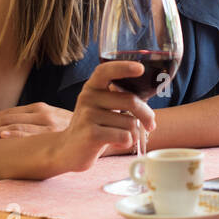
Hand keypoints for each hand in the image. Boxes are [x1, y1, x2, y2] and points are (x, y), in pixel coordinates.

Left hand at [0, 102, 72, 140]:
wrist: (104, 132)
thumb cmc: (77, 132)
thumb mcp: (57, 122)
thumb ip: (38, 124)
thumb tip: (10, 133)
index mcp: (39, 108)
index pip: (6, 114)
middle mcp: (41, 113)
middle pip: (5, 118)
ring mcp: (47, 123)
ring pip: (12, 124)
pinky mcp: (55, 132)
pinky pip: (31, 132)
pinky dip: (15, 132)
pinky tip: (2, 135)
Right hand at [43, 62, 157, 177]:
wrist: (68, 151)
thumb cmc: (94, 127)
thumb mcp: (102, 107)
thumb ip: (120, 97)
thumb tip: (148, 95)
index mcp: (92, 87)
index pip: (106, 71)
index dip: (124, 67)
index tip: (140, 69)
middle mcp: (88, 98)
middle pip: (131, 100)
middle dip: (146, 115)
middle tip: (150, 124)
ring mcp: (88, 116)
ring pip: (130, 122)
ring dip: (133, 133)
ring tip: (119, 136)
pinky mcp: (91, 135)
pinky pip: (125, 136)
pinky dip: (127, 143)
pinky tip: (115, 143)